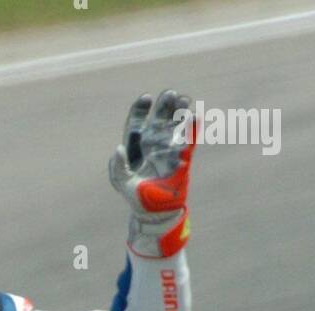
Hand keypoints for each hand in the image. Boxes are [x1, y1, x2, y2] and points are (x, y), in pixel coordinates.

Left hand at [109, 90, 195, 257]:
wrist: (154, 213)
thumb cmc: (136, 197)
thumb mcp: (122, 182)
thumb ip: (118, 167)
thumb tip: (118, 149)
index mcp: (136, 147)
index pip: (138, 123)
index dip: (141, 110)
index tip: (147, 98)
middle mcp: (152, 144)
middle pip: (158, 119)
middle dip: (164, 106)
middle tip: (170, 94)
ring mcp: (167, 150)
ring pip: (174, 126)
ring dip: (179, 113)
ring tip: (184, 100)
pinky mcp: (181, 159)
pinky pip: (187, 142)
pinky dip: (191, 130)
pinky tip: (196, 116)